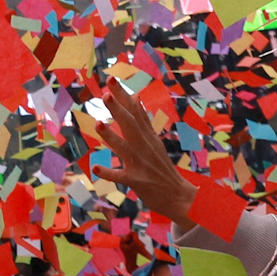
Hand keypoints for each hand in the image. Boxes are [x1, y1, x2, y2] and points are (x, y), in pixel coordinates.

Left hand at [92, 89, 189, 224]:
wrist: (180, 197)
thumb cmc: (162, 168)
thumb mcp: (155, 141)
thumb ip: (143, 121)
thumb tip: (135, 97)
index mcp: (148, 136)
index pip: (135, 111)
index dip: (122, 95)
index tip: (110, 79)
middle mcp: (145, 146)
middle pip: (131, 124)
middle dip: (118, 109)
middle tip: (106, 93)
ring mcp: (141, 164)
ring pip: (125, 148)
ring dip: (111, 136)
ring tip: (98, 124)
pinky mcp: (137, 181)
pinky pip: (121, 176)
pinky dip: (109, 173)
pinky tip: (96, 168)